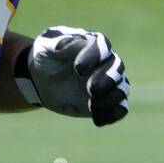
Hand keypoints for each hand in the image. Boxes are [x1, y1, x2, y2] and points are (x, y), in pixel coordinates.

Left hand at [15, 25, 129, 126]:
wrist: (41, 79)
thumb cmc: (46, 57)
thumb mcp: (45, 46)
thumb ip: (58, 42)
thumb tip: (73, 42)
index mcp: (92, 44)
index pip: (102, 46)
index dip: (95, 56)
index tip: (78, 69)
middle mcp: (105, 62)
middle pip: (117, 67)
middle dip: (107, 79)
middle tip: (90, 89)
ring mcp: (107, 82)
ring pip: (122, 88)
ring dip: (110, 98)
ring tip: (91, 107)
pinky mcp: (105, 100)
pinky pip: (119, 108)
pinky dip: (112, 114)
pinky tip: (97, 120)